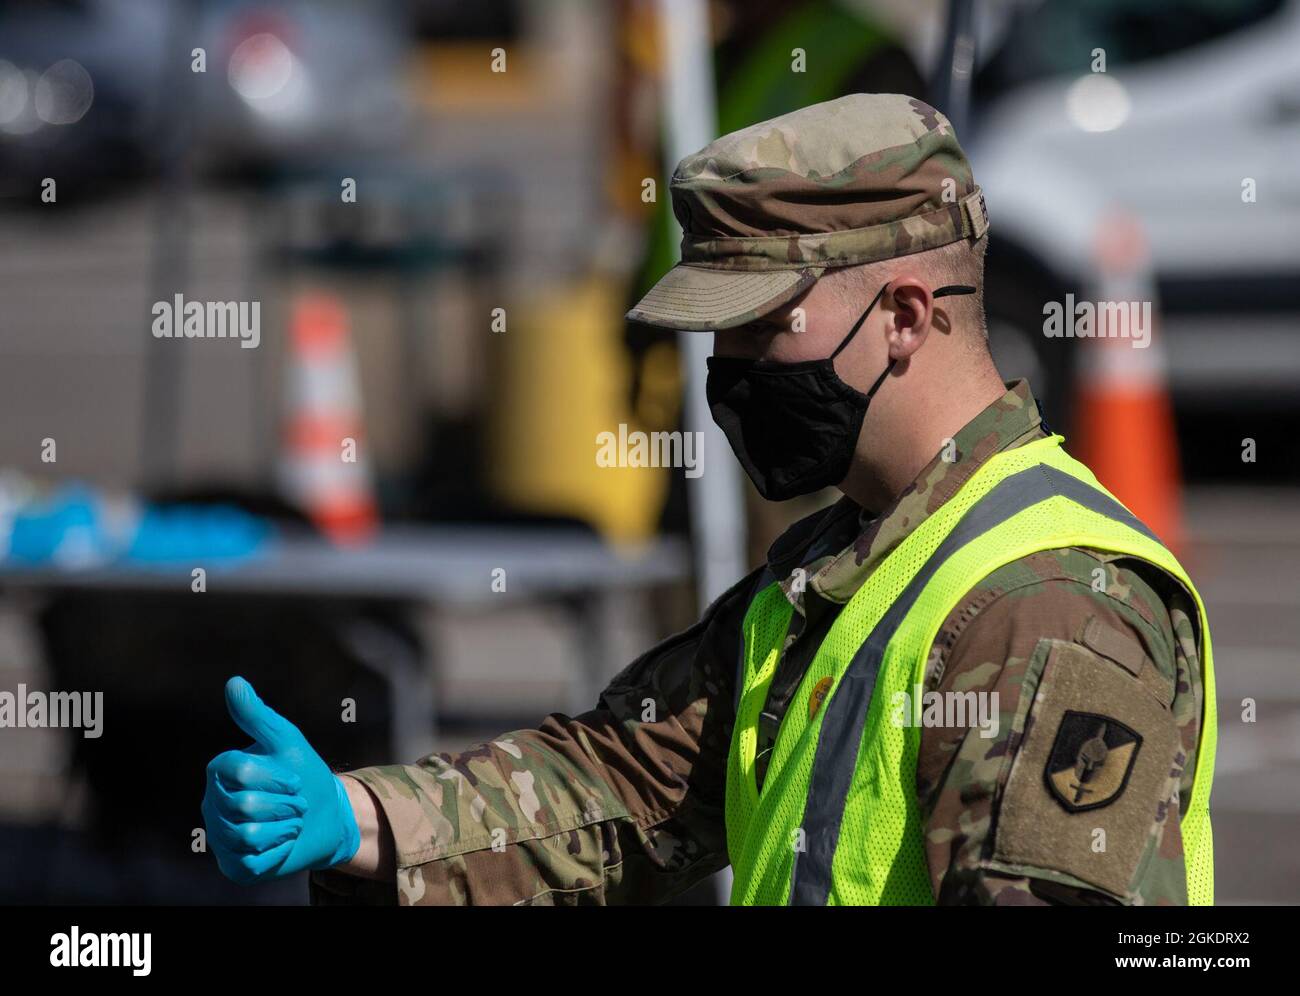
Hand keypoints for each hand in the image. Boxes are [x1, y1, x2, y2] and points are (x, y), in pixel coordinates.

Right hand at [202, 676, 359, 883]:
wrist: (326, 817)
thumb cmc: (304, 774)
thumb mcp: (286, 741)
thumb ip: (258, 715)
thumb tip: (234, 682)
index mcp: (220, 771)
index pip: (237, 771)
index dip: (274, 777)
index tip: (295, 779)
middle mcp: (212, 803)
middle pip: (245, 805)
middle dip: (284, 804)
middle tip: (296, 803)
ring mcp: (219, 837)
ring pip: (247, 835)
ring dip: (284, 828)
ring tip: (292, 822)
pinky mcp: (233, 866)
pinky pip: (252, 862)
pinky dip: (279, 850)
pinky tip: (283, 843)